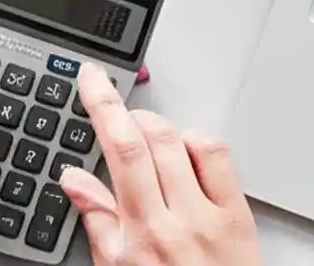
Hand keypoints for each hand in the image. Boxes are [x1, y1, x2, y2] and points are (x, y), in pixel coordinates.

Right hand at [60, 63, 261, 265]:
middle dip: (128, 110)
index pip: (119, 150)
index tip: (93, 79)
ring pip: (183, 142)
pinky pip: (218, 158)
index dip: (104, 104)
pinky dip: (197, 141)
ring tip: (146, 133)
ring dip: (160, 125)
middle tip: (114, 105)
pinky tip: (184, 150)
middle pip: (151, 138)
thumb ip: (97, 221)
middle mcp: (177, 219)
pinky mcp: (239, 215)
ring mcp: (212, 215)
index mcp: (141, 233)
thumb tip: (74, 179)